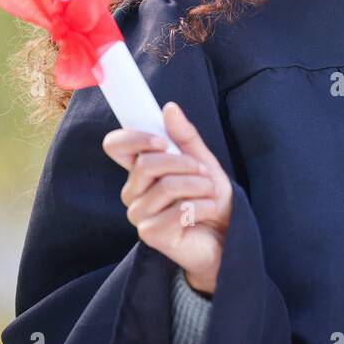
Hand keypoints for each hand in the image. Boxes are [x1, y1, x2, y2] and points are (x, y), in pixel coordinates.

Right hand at [102, 101, 231, 293]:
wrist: (227, 236)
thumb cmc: (212, 199)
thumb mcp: (203, 162)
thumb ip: (185, 137)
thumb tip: (169, 108)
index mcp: (141, 169)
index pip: (116, 146)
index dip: (135, 138)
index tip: (164, 142)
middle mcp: (133, 191)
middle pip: (145, 164)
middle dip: (184, 164)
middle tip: (203, 173)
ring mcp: (139, 214)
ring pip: (165, 186)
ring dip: (198, 187)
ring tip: (210, 194)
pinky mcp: (151, 235)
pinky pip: (177, 211)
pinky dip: (202, 207)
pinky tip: (207, 213)